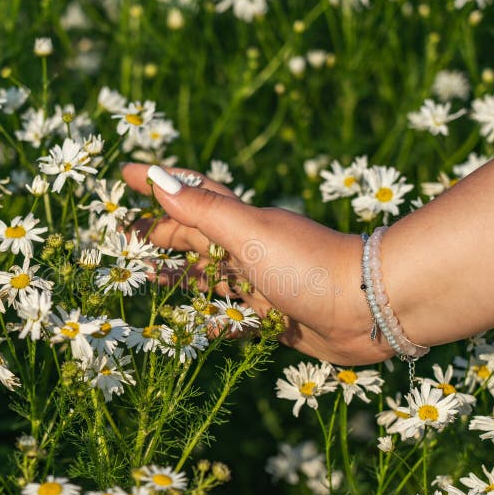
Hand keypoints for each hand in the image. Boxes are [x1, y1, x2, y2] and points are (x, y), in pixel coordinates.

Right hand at [121, 163, 394, 364]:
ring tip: (149, 277)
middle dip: (160, 234)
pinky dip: (214, 317)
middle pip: (194, 236)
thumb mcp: (249, 234)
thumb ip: (204, 211)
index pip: (190, 194)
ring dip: (180, 274)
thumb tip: (157, 178)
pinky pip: (234, 315)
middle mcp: (249, 249)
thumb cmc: (307, 265)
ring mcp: (262, 283)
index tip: (125, 172)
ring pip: (210, 275)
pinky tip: (200, 322)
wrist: (369, 309)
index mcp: (241, 223)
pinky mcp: (274, 318)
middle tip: (124, 236)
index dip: (158, 183)